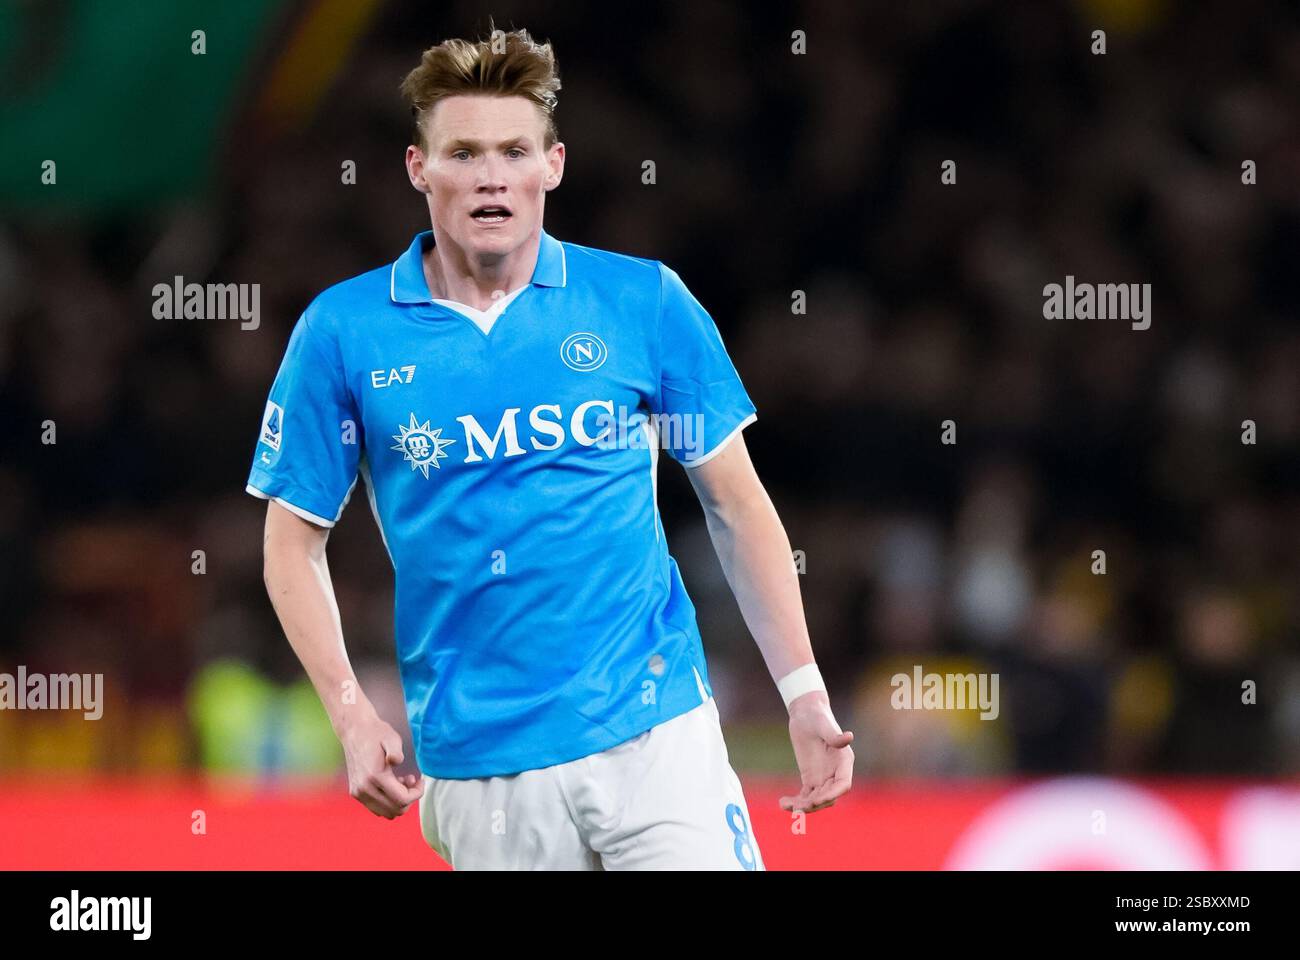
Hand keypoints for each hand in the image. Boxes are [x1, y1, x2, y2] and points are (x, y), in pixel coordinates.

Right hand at [337, 710, 424, 818]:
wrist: (355, 731)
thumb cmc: (377, 733)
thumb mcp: (391, 738)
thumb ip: (396, 751)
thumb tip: (397, 761)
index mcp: (375, 776)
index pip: (402, 800)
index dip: (417, 793)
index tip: (420, 780)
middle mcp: (364, 788)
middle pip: (396, 810)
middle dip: (409, 798)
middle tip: (411, 780)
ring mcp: (358, 792)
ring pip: (386, 813)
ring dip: (398, 801)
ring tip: (401, 782)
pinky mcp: (355, 792)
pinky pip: (376, 808)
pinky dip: (387, 801)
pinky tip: (391, 785)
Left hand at [779, 692, 853, 813]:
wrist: (806, 713)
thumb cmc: (816, 715)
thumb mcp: (822, 724)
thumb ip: (833, 734)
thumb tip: (849, 737)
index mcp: (844, 761)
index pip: (843, 784)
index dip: (832, 794)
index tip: (816, 800)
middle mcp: (836, 772)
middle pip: (829, 796)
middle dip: (815, 804)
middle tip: (797, 807)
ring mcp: (823, 777)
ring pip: (817, 800)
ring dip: (803, 806)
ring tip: (785, 805)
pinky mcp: (810, 778)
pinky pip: (805, 795)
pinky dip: (796, 801)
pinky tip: (782, 803)